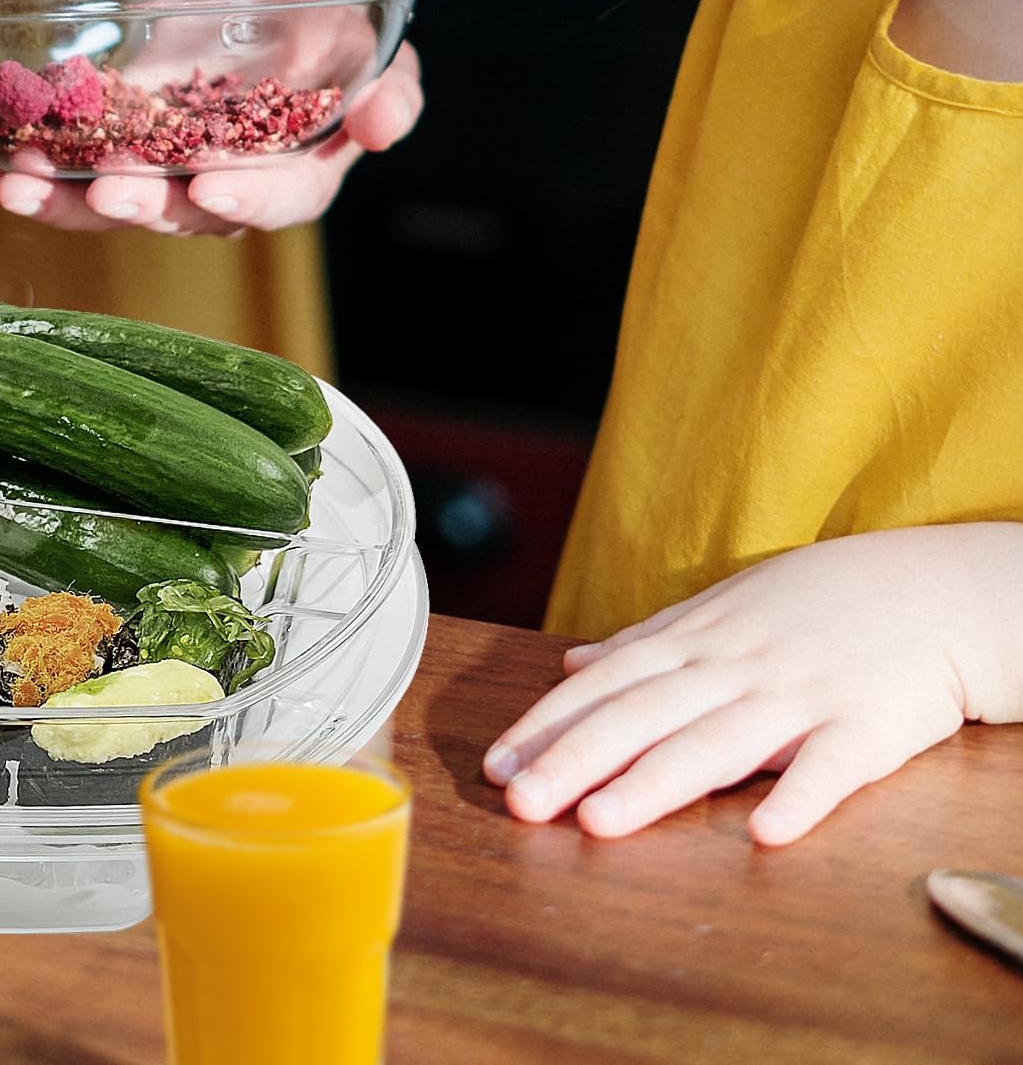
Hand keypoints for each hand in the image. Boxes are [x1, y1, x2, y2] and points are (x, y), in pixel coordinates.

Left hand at [0, 41, 423, 235]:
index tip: (209, 185)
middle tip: (101, 189)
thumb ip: (391, 91)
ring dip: (57, 198)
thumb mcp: (368, 51)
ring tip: (11, 180)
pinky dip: (12, 172)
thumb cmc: (324, 39)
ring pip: (104, 204)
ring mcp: (153, 178)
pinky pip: (60, 174)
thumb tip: (382, 123)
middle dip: (132, 203)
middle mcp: (216, 192)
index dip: (243, 197)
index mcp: (290, 179)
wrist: (259, 9)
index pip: (274, 202)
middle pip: (174, 213)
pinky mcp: (104, 156)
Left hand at [484, 523, 1022, 844]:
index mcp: (697, 640)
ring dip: (656, 783)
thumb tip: (573, 663)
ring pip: (716, 743)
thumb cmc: (812, 604)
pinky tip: (766, 836)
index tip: (498, 763)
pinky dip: (799, 797)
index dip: (550, 723)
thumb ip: (646, 642)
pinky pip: (830, 767)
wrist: (926, 589)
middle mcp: (735, 666)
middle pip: (643, 716)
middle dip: (575, 759)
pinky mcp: (868, 728)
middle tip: (519, 804)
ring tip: (598, 821)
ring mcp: (800, 695)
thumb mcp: (720, 608)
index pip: (607, 685)